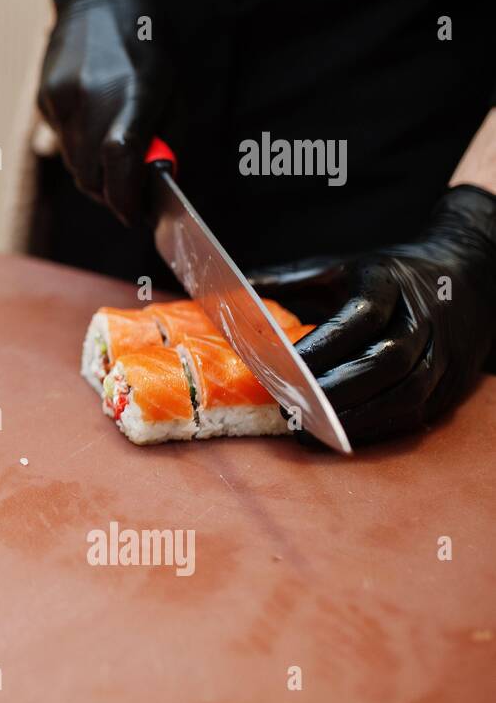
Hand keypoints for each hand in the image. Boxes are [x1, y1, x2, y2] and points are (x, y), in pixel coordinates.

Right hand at [37, 0, 170, 226]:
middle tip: (127, 194)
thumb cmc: (145, 40)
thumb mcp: (169, 86)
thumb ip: (162, 136)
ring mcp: (63, 99)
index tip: (135, 215)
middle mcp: (92, 98)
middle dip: (110, 193)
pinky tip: (91, 121)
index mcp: (133, 94)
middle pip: (92, 176)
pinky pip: (61, 141)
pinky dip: (78, 145)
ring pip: (74, 164)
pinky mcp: (45, 98)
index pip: (121, 164)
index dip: (126, 200)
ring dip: (93, 171)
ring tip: (111, 156)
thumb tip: (153, 182)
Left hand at [249, 185, 495, 443]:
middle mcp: (422, 319)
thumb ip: (288, 280)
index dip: (321, 347)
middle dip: (335, 390)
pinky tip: (342, 436)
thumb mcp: (340, 267)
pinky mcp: (451, 383)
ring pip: (406, 392)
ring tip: (309, 432)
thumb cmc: (387, 277)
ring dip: (357, 416)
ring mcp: (443, 354)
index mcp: (390, 283)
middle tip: (290, 410)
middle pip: (385, 361)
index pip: (359, 318)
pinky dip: (378, 427)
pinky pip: (417, 412)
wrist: (470, 277)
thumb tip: (233, 289)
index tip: (281, 368)